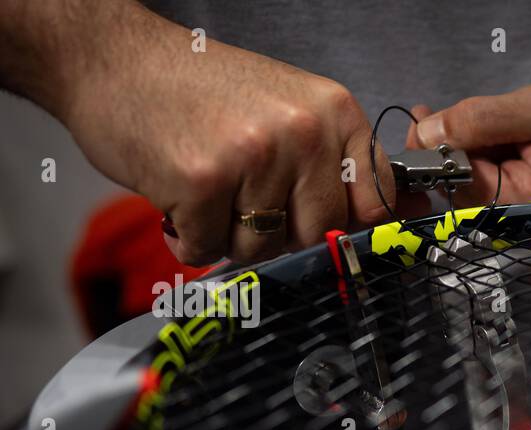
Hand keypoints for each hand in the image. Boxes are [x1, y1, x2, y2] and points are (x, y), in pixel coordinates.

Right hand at [60, 7, 425, 263]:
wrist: (114, 58)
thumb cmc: (201, 90)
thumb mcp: (289, 107)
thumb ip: (333, 159)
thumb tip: (396, 214)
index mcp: (335, 113)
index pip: (376, 201)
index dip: (345, 224)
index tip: (314, 220)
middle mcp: (304, 132)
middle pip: (319, 234)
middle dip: (279, 231)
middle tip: (242, 196)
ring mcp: (255, 157)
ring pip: (262, 248)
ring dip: (227, 233)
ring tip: (206, 185)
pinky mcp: (203, 182)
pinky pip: (209, 249)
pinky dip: (188, 236)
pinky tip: (177, 195)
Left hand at [409, 76, 530, 204]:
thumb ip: (483, 120)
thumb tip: (430, 132)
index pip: (468, 186)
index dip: (439, 155)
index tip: (421, 122)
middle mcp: (526, 215)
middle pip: (463, 188)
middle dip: (442, 151)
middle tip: (426, 113)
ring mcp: (523, 206)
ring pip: (469, 179)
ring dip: (454, 147)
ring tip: (444, 114)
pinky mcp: (521, 192)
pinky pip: (484, 174)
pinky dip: (470, 149)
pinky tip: (462, 125)